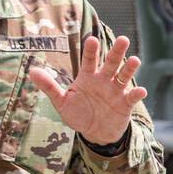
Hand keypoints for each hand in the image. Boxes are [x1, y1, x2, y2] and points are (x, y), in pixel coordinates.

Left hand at [28, 34, 145, 145]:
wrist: (95, 133)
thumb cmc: (78, 114)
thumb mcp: (61, 102)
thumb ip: (49, 86)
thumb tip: (31, 71)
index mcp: (88, 77)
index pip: (90, 60)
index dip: (91, 51)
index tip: (92, 40)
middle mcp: (104, 80)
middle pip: (112, 62)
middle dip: (117, 51)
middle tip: (123, 39)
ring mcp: (116, 91)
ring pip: (124, 76)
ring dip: (130, 68)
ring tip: (135, 60)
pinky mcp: (125, 104)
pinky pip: (132, 97)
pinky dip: (137, 93)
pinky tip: (141, 91)